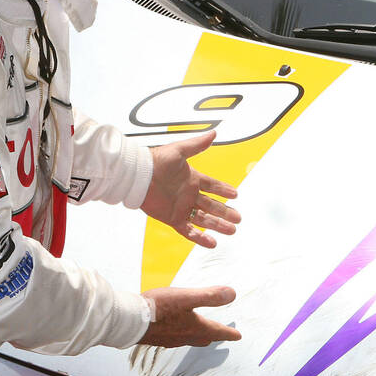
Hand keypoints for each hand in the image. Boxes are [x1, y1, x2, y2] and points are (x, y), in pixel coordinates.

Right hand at [140, 286, 240, 346]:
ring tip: (200, 334)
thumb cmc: (158, 308)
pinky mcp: (157, 338)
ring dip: (198, 336)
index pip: (217, 331)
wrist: (130, 320)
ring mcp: (170, 339)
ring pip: (189, 339)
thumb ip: (210, 296)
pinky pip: (174, 338)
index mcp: (195, 327)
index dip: (229, 333)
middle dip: (214, 336)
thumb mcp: (187, 297)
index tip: (237, 336)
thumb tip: (232, 294)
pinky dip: (181, 335)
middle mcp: (184, 336)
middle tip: (221, 336)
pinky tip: (174, 331)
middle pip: (204, 338)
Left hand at [141, 131, 240, 247]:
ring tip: (231, 230)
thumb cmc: (155, 161)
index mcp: (192, 179)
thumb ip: (197, 145)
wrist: (137, 176)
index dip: (224, 190)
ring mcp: (181, 208)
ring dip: (218, 225)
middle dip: (225, 212)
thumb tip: (213, 133)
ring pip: (204, 219)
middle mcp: (189, 194)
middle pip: (212, 206)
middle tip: (238, 218)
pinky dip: (200, 237)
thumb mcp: (179, 151)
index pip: (213, 186)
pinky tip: (212, 242)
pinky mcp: (172, 218)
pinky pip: (189, 230)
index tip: (236, 194)